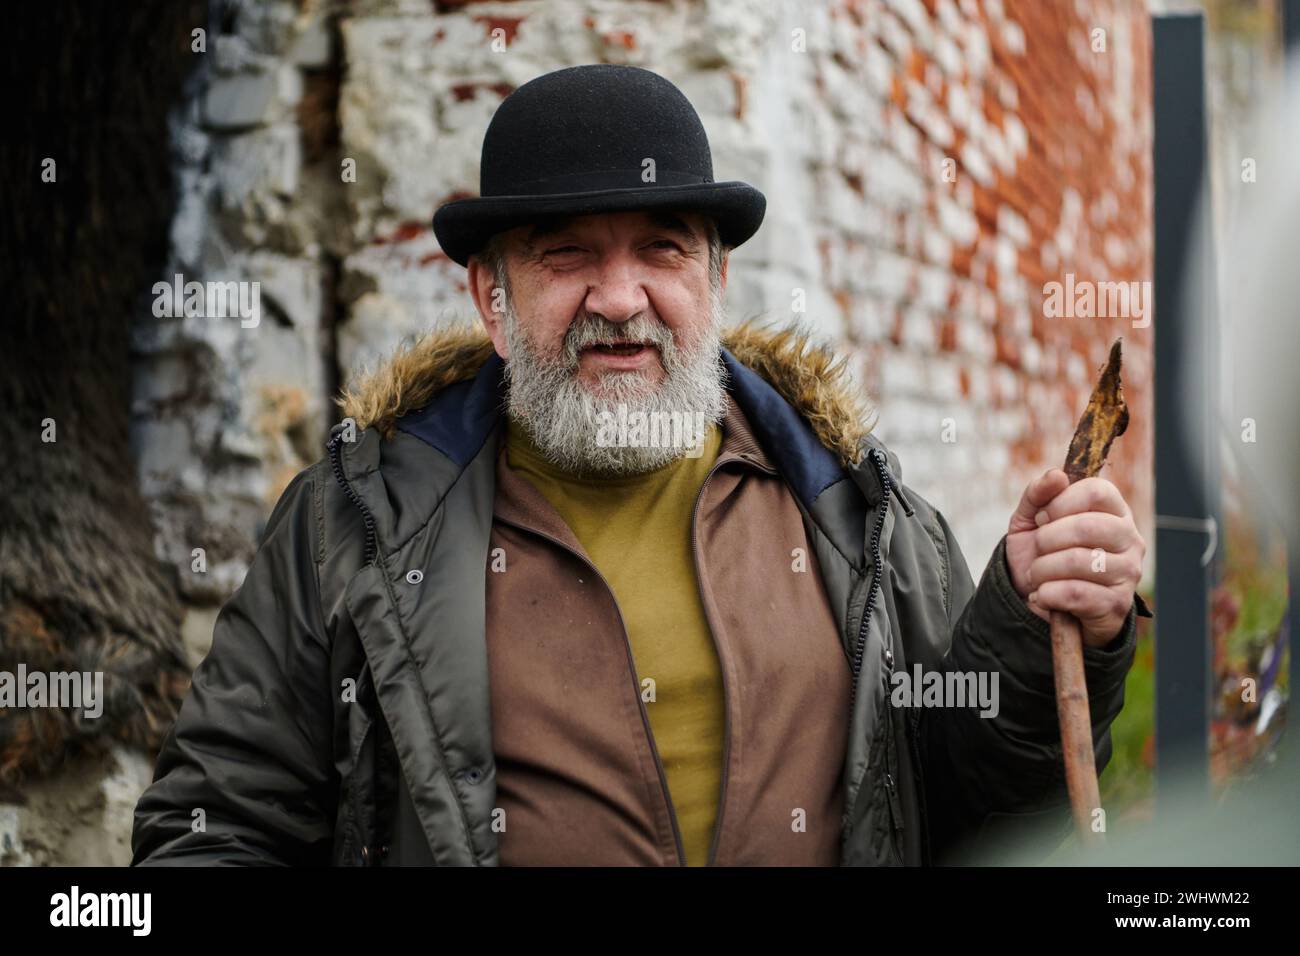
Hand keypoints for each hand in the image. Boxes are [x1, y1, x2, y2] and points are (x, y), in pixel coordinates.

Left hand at [1005, 468, 1144, 647]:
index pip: (1096, 491)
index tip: (1042, 518)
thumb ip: (1038, 495)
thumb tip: (1057, 475)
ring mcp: (1128, 573)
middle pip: (1086, 526)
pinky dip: (1047, 594)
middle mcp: (1130, 539)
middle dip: (1047, 539)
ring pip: (1077, 561)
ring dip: (1042, 569)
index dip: (1061, 502)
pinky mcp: (1116, 605)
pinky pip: (1074, 593)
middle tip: (1037, 550)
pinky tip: (1043, 596)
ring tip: (1037, 576)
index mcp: (1114, 512)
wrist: (1039, 604)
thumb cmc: (1041, 556)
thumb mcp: (1030, 522)